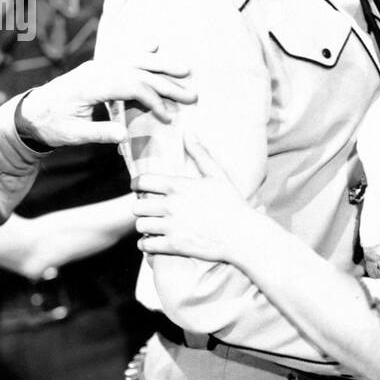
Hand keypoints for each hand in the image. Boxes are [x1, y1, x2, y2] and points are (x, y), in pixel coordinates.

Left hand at [15, 47, 195, 147]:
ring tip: (186, 69)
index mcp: (90, 85)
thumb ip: (98, 133)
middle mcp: (96, 69)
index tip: (168, 118)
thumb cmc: (51, 125)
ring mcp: (98, 65)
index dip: (152, 100)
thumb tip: (125, 135)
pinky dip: (141, 51)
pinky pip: (123, 55)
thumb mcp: (71, 135)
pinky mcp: (99, 67)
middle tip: (192, 96)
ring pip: (135, 60)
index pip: (130, 86)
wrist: (31, 111)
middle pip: (138, 71)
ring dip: (161, 65)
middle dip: (167, 83)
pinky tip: (155, 44)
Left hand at [131, 134, 253, 261]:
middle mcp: (171, 205)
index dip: (136, 184)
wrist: (243, 235)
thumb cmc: (232, 204)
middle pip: (137, 206)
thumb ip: (200, 154)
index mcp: (179, 186)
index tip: (138, 188)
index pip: (142, 181)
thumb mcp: (218, 176)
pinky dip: (147, 245)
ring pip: (140, 226)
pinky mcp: (174, 246)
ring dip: (145, 227)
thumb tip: (189, 133)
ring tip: (153, 227)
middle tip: (149, 210)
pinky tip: (155, 242)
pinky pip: (146, 246)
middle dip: (142, 208)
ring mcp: (172, 226)